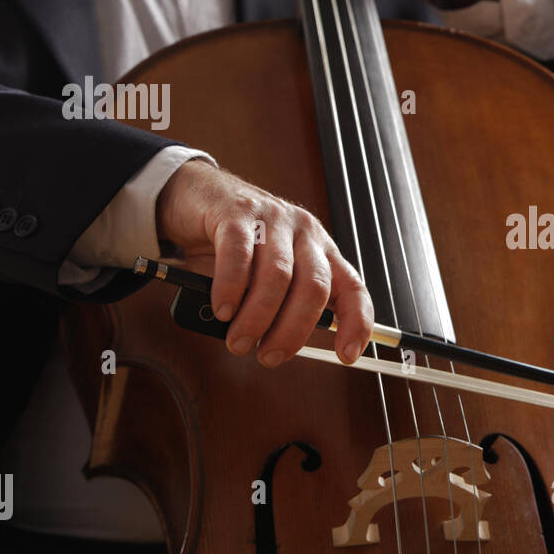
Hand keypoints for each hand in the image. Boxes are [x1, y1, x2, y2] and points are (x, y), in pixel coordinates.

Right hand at [155, 161, 373, 368]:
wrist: (197, 196)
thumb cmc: (235, 247)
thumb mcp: (265, 277)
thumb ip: (278, 306)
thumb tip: (275, 348)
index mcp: (321, 251)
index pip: (353, 288)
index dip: (356, 322)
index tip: (347, 354)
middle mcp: (305, 232)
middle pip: (314, 287)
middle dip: (292, 331)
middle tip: (268, 356)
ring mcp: (274, 219)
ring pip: (278, 276)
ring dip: (258, 317)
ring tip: (239, 341)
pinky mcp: (238, 213)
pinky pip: (239, 256)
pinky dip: (231, 289)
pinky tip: (223, 309)